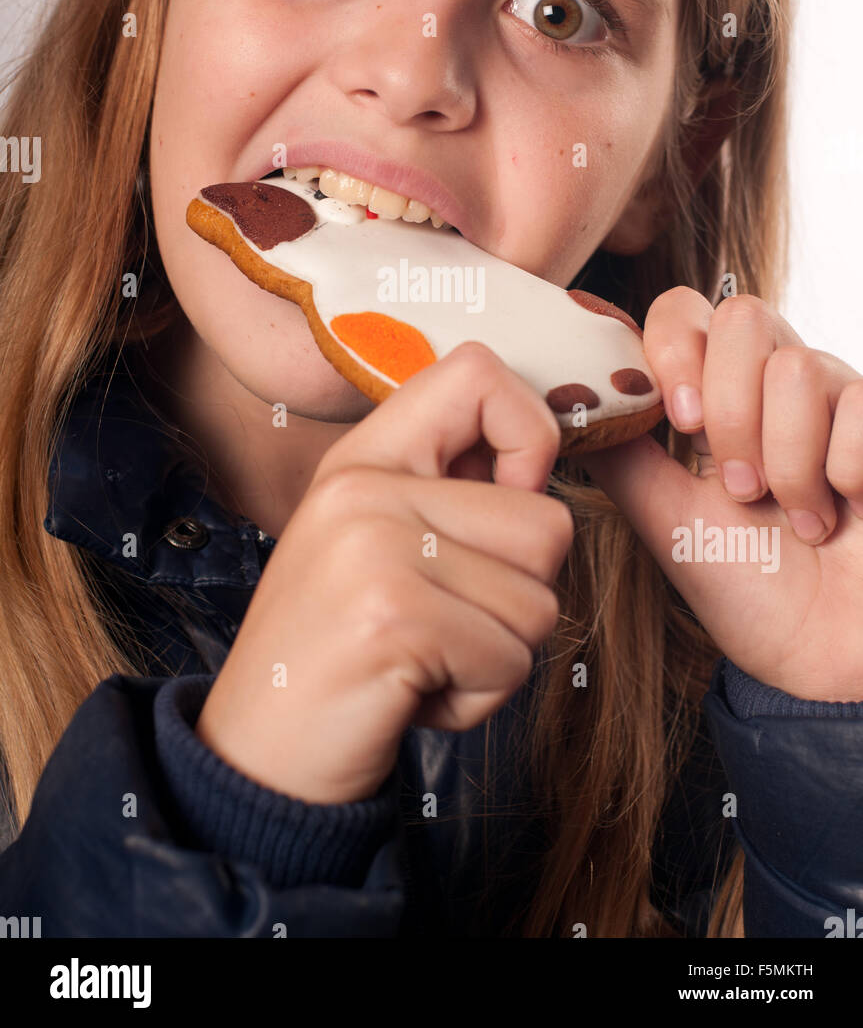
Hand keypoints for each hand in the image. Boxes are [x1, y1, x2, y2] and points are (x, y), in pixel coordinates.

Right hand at [195, 343, 572, 803]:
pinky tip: (411, 693)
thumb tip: (542, 465)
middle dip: (519, 597)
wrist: (258, 754)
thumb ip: (449, 494)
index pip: (479, 373)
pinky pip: (511, 661)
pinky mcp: (394, 617)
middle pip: (547, 523)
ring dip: (498, 653)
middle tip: (441, 623)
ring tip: (422, 657)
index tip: (506, 499)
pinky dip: (477, 698)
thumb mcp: (376, 543)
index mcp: (365, 459)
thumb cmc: (338, 651)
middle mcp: (366, 487)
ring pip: (540, 601)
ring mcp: (376, 548)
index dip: (529, 436)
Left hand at [581, 289, 862, 701]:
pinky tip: (844, 512)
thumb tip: (571, 400)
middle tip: (739, 488)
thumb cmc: (755, 595)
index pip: (685, 309)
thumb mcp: (668, 522)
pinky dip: (841, 474)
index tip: (677, 421)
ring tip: (795, 520)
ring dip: (786, 463)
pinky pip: (859, 405)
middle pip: (742, 316)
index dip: (674, 348)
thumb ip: (624, 456)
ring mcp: (841, 401)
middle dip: (730, 411)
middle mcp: (780, 384)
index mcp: (720, 397)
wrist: (828, 658)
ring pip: (797, 368)